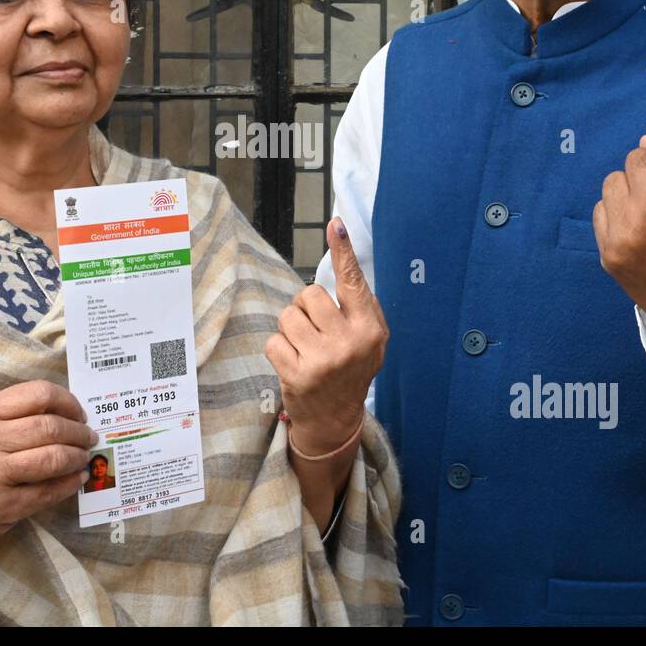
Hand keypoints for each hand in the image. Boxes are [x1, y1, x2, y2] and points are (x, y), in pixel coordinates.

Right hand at [0, 380, 97, 565]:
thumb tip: (63, 413)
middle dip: (78, 431)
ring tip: (83, 456)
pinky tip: (75, 479)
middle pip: (50, 426)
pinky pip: (47, 492)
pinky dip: (69, 484)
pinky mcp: (1, 508)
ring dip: (77, 456)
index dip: (68, 401)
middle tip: (88, 436)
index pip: (37, 394)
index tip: (78, 412)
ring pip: (53, 458)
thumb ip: (9, 417)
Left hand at [264, 216, 387, 454]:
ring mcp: (322, 360)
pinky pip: (274, 340)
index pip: (353, 282)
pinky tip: (294, 363)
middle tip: (315, 330)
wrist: (336, 421)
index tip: (335, 225)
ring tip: (304, 347)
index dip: (343, 251)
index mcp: (369, 329)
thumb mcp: (371, 340)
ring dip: (291, 328)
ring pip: (288, 315)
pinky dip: (279, 349)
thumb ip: (360, 306)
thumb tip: (343, 258)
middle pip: (309, 294)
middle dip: (306, 308)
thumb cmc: (352, 370)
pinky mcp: (297, 375)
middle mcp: (348, 342)